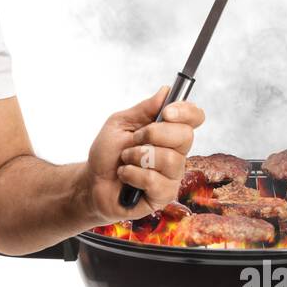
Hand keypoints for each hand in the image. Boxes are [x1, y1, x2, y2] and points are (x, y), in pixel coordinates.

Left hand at [83, 86, 205, 222]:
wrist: (91, 182)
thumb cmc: (107, 154)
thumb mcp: (120, 123)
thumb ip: (144, 108)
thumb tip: (166, 91)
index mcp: (168, 132)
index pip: (194, 118)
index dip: (186, 112)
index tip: (167, 112)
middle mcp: (176, 152)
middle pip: (185, 136)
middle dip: (153, 134)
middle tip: (134, 140)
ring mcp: (172, 175)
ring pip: (169, 159)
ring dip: (138, 156)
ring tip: (125, 160)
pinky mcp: (164, 195)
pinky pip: (155, 181)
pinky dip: (132, 174)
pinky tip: (125, 175)